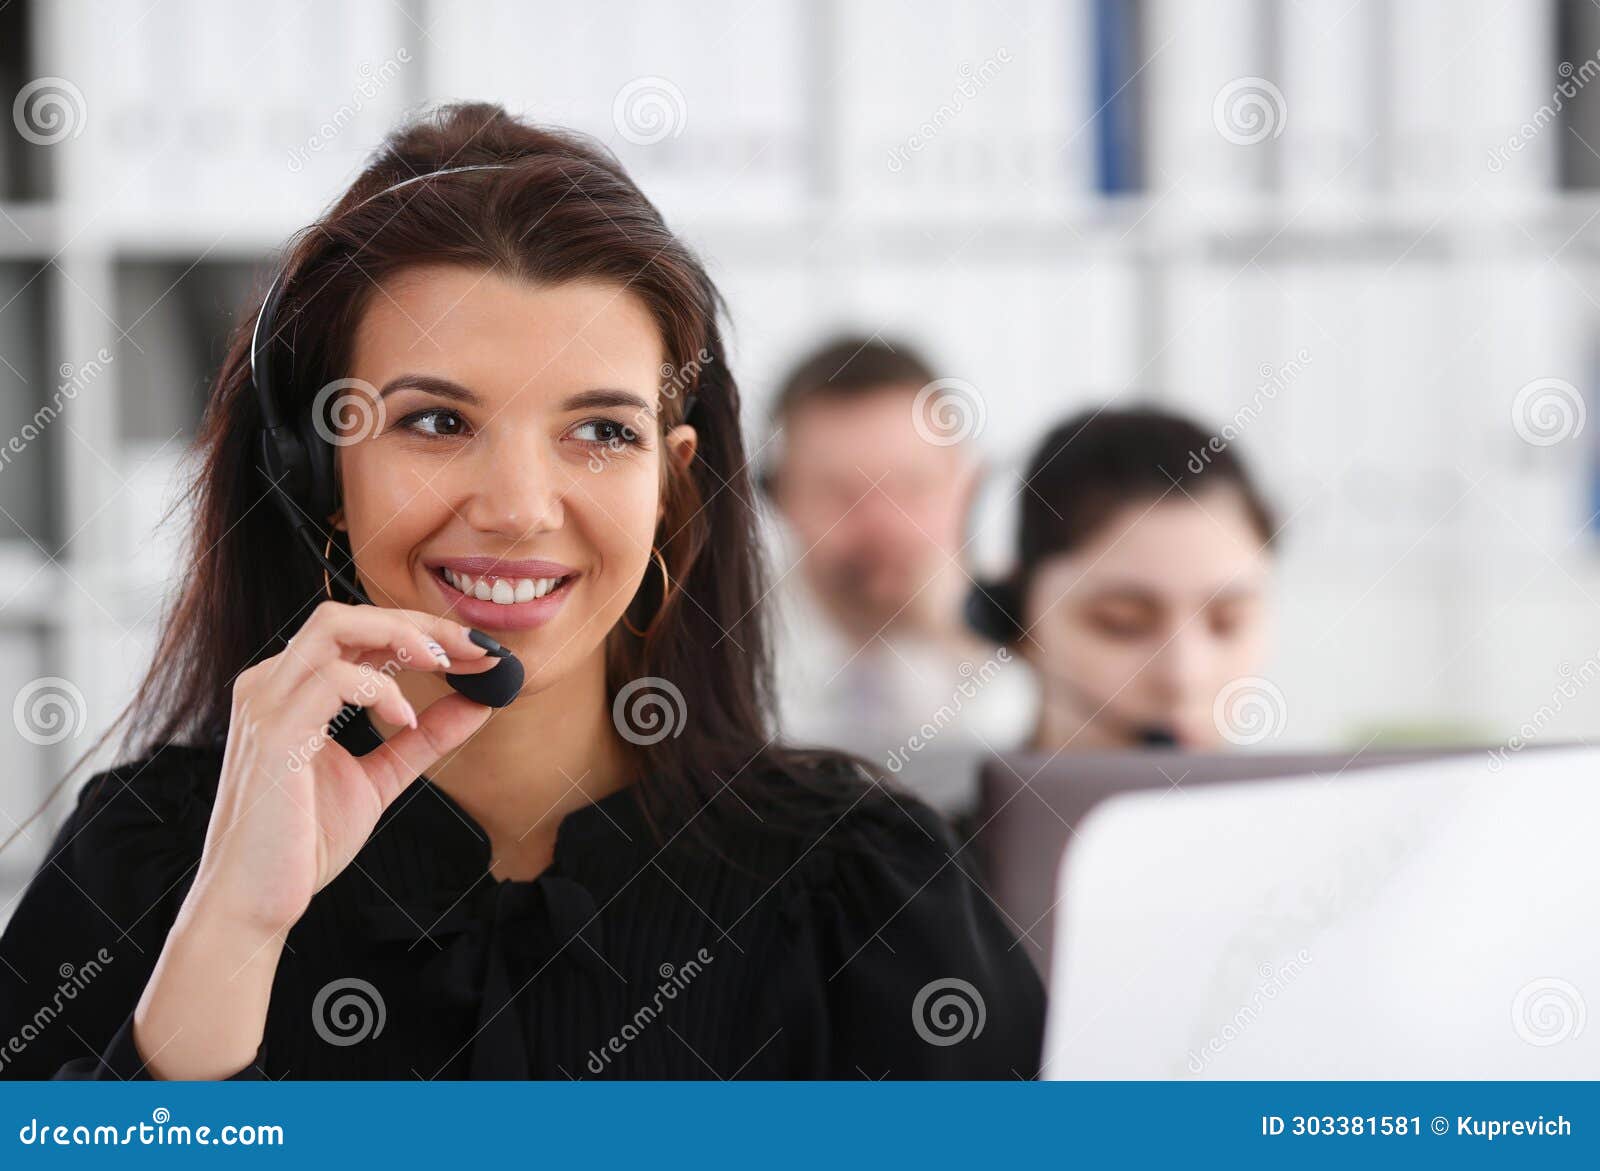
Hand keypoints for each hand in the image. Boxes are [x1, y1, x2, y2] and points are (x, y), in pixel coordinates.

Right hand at [187, 601, 498, 934]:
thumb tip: (478, 703)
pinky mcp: (273, 733)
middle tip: (476, 648)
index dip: (422, 632)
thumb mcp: (380, 777)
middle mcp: (272, 684)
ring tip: (446, 665)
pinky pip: (331, 680)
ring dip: (402, 637)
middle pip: (348, 615)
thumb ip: (424, 739)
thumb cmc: (304, 840)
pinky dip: (380, 689)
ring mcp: (266, 703)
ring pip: (334, 627)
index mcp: (293, 690)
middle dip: (420, 623)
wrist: (256, 900)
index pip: (359, 633)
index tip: (478, 652)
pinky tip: (404, 718)